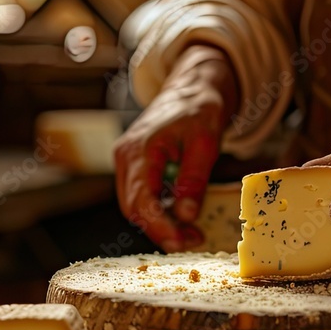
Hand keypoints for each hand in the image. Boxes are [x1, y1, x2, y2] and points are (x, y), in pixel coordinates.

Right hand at [113, 45, 238, 251]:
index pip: (142, 200)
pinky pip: (141, 196)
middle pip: (133, 208)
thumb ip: (193, 179)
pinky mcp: (134, 165)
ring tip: (191, 233)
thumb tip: (187, 216)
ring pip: (135, 205)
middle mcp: (125, 156)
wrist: (192, 88)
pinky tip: (182, 217)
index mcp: (139, 149)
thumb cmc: (199, 109)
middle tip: (193, 241)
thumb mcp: (205, 143)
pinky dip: (159, 211)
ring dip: (161, 223)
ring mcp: (126, 161)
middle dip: (161, 230)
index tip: (183, 242)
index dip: (161, 226)